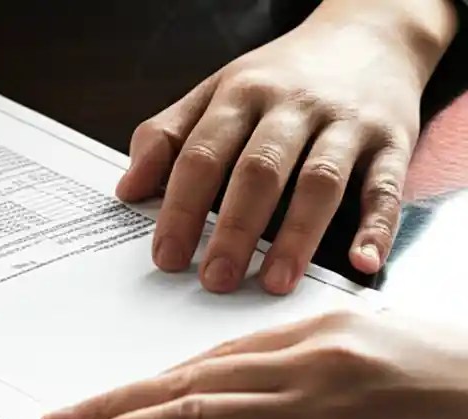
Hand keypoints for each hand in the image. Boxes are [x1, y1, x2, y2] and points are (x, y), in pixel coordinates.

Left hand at [38, 309, 467, 418]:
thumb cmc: (467, 396)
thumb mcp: (388, 358)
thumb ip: (316, 370)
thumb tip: (253, 397)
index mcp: (319, 332)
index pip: (207, 359)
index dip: (143, 385)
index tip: (101, 402)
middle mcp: (308, 363)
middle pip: (181, 383)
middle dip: (107, 408)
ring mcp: (317, 413)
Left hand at [116, 0, 457, 294]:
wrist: (368, 35)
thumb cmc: (281, 78)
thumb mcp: (217, 93)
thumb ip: (167, 137)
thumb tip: (128, 189)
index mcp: (241, 97)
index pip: (202, 156)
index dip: (181, 210)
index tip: (167, 257)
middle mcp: (293, 107)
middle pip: (259, 171)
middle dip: (235, 229)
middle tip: (216, 279)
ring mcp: (345, 123)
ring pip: (319, 181)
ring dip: (297, 236)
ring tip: (275, 282)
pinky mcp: (392, 141)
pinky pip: (385, 188)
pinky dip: (377, 228)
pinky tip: (362, 261)